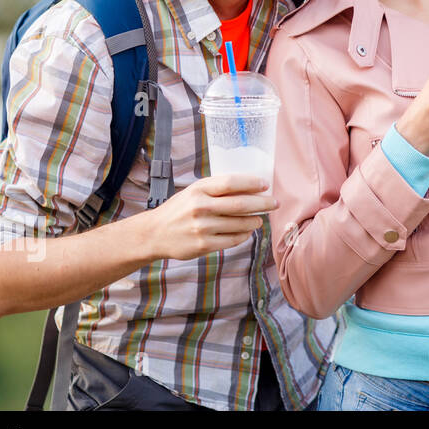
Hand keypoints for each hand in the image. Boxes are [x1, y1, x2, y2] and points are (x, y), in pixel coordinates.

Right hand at [140, 174, 277, 260]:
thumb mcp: (194, 192)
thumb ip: (217, 189)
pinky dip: (243, 236)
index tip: (265, 185)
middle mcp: (200, 207)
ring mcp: (202, 227)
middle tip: (274, 203)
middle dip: (262, 204)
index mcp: (199, 189)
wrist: (154, 233)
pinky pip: (232, 240)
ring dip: (254, 222)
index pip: (231, 183)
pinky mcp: (203, 245)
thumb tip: (251, 188)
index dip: (252, 183)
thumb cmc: (180, 209)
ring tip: (258, 219)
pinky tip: (246, 232)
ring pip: (239, 224)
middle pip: (240, 205)